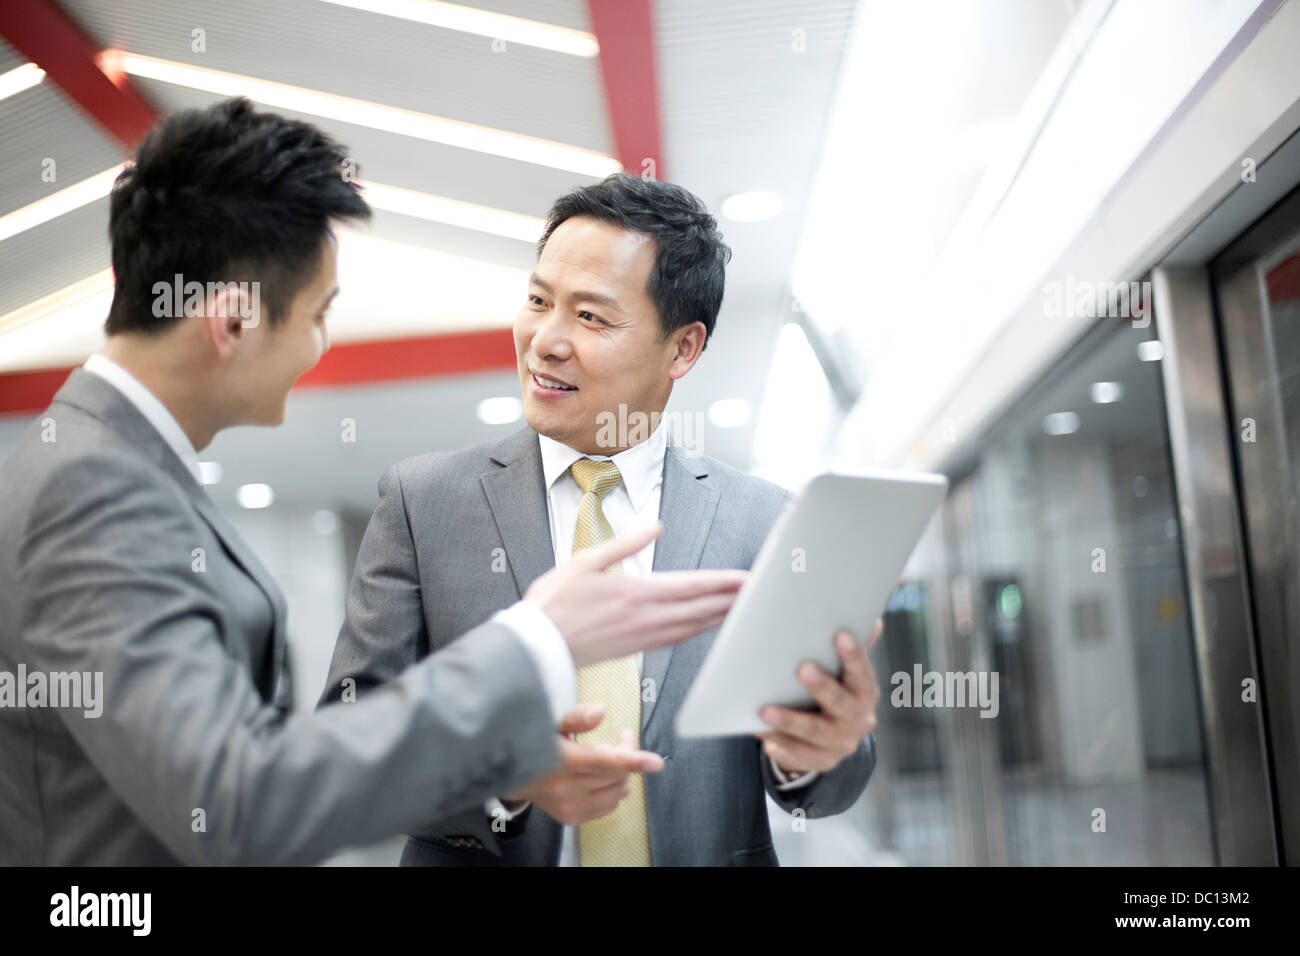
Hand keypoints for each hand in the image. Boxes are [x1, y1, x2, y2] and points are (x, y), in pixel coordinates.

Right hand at [506, 704, 663, 825]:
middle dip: (627, 753)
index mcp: (560, 761)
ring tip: (607, 757)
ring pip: (618, 791)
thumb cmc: (536, 743)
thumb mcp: (551, 723)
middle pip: (617, 774)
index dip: (631, 760)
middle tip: (621, 737)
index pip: (602, 762)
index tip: (656, 762)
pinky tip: (599, 776)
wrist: (514, 777)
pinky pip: (611, 805)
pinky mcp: (573, 818)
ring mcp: (569, 807)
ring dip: (621, 773)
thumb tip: (601, 712)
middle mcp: (564, 789)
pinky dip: (612, 789)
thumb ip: (577, 718)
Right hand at [525, 521, 746, 667]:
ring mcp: (642, 637)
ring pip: (693, 627)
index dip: (723, 582)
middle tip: (759, 594)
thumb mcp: (585, 561)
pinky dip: (698, 631)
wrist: (536, 647)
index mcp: (636, 593)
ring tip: (741, 608)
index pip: (692, 586)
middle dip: (732, 600)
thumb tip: (654, 526)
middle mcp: (646, 618)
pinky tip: (706, 626)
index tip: (747, 579)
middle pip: (701, 609)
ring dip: (720, 617)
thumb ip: (625, 544)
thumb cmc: (554, 603)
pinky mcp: (635, 649)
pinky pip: (676, 639)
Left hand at [755, 620, 881, 773]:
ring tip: (765, 711)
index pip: (862, 673)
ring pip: (814, 731)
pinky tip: (757, 728)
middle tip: (802, 668)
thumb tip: (873, 621)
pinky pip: (797, 752)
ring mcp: (841, 743)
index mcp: (865, 693)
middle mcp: (859, 720)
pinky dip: (777, 741)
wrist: (832, 741)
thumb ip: (851, 652)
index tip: (840, 635)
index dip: (853, 655)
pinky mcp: (821, 761)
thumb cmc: (834, 693)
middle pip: (840, 702)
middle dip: (821, 686)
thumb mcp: (844, 675)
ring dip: (790, 720)